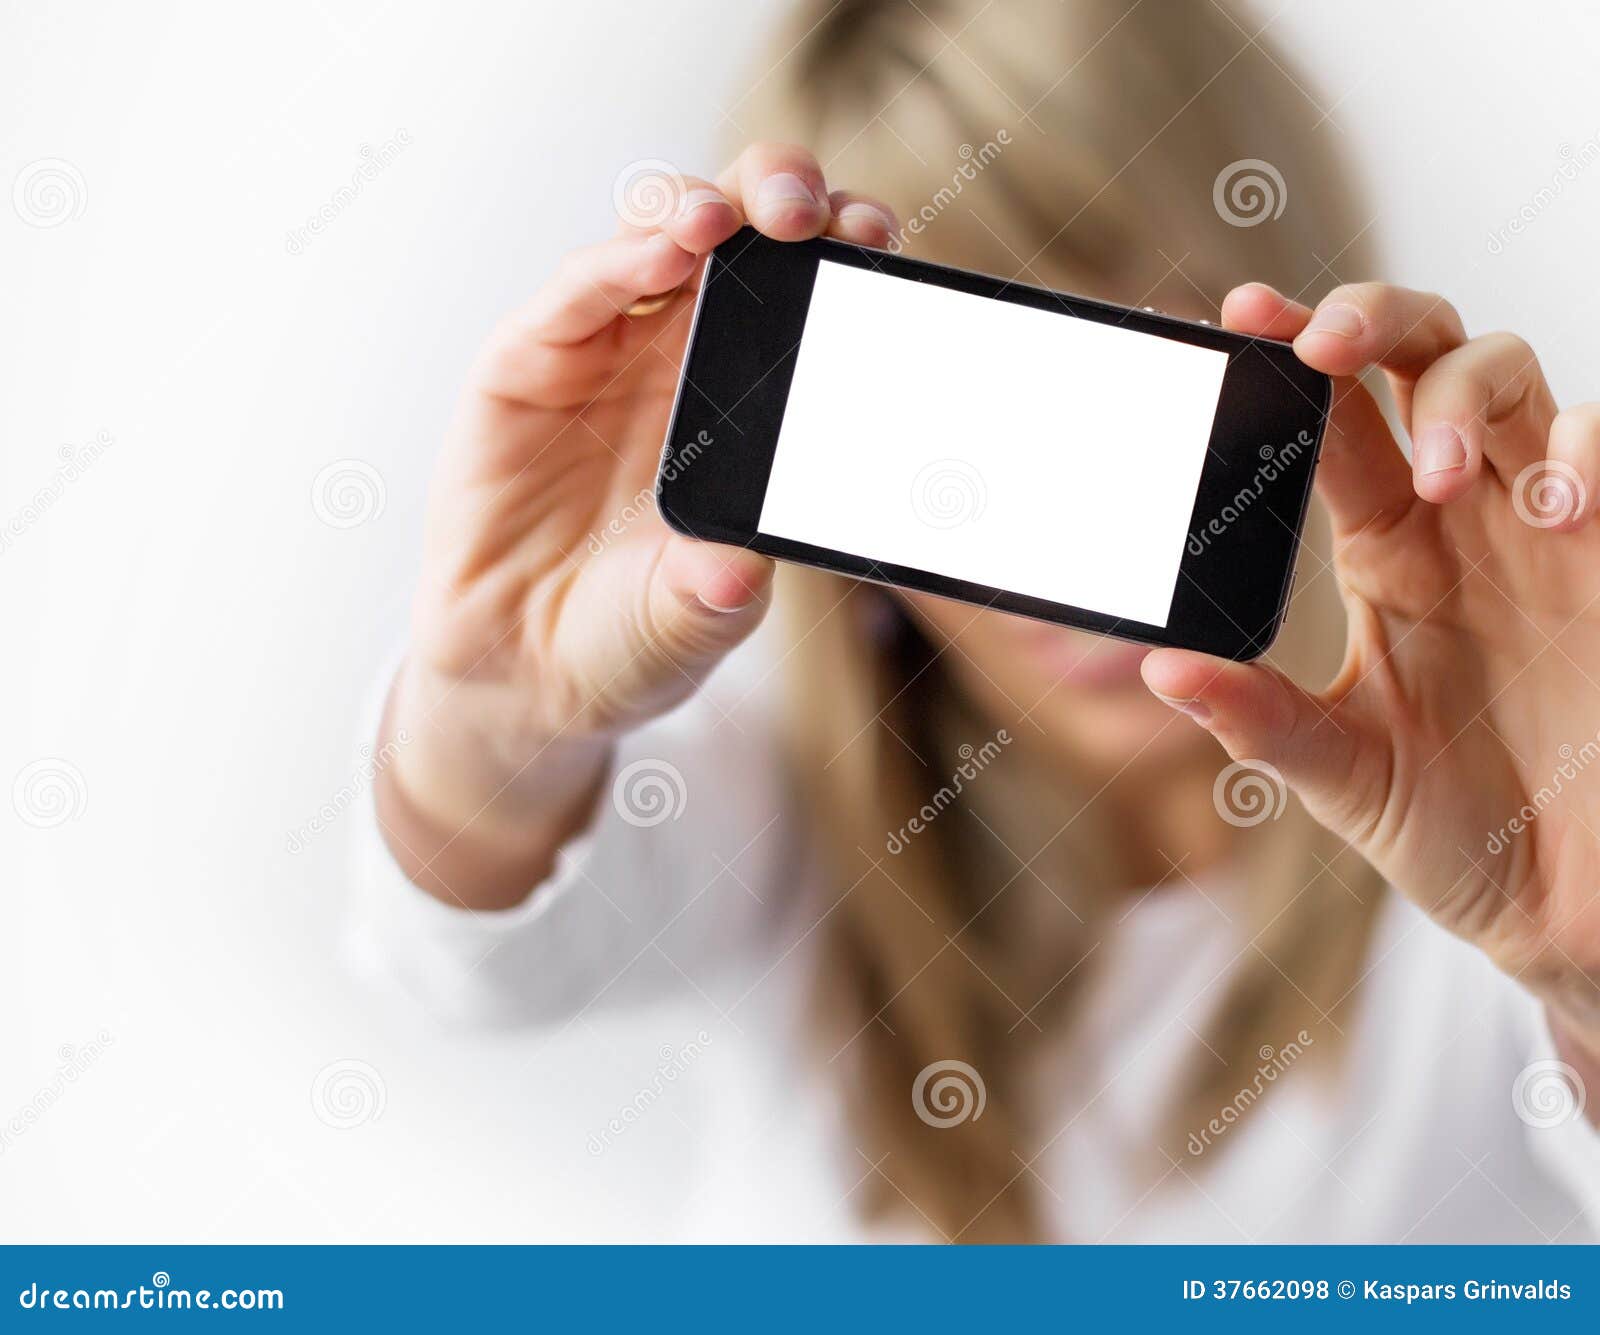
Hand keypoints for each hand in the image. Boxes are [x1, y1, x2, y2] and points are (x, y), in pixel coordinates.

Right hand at [380, 144, 898, 905]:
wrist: (526, 674)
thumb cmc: (633, 635)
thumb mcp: (698, 617)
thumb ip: (722, 586)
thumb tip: (743, 565)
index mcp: (749, 403)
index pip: (804, 299)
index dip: (840, 259)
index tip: (877, 243)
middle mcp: (682, 359)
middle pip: (739, 238)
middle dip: (782, 201)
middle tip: (814, 214)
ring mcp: (605, 353)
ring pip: (658, 237)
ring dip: (701, 210)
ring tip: (728, 220)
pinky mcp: (527, 364)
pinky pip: (576, 294)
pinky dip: (616, 261)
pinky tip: (660, 250)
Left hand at [1142, 282, 1599, 1077]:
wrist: (1574, 903)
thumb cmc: (1456, 829)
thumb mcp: (1341, 773)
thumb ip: (1258, 718)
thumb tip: (1158, 667)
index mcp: (1387, 551)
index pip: (1331, 426)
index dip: (1288, 362)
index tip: (1237, 319)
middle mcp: (1463, 517)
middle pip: (1423, 358)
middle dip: (1375, 323)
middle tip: (1320, 347)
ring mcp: (1550, 527)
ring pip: (1512, 378)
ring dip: (1463, 396)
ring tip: (1434, 475)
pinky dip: (1586, 451)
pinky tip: (1556, 502)